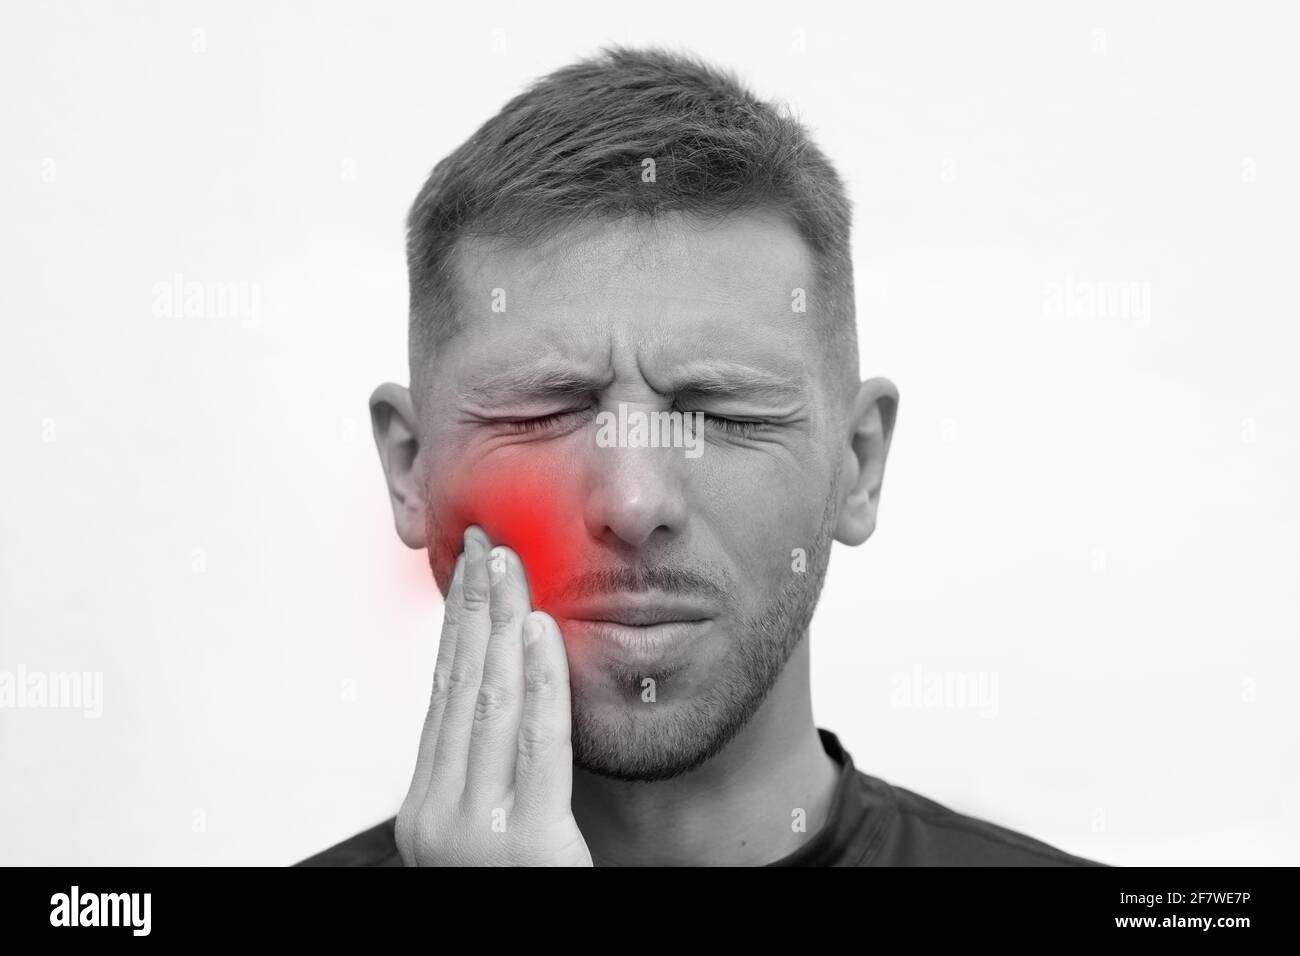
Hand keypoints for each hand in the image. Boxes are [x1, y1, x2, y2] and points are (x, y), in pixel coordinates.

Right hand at [395, 525, 591, 865]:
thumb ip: (486, 774)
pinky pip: (537, 744)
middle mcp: (437, 818)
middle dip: (475, 612)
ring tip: (514, 570)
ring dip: (504, 627)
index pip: (441, 698)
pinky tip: (542, 631)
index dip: (455, 630)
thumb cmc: (517, 894)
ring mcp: (477, 834)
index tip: (468, 576)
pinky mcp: (530, 845)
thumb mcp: (488, 832)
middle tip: (489, 549)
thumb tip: (504, 695)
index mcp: (425, 812)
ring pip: (491, 705)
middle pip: (459, 690)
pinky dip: (541, 680)